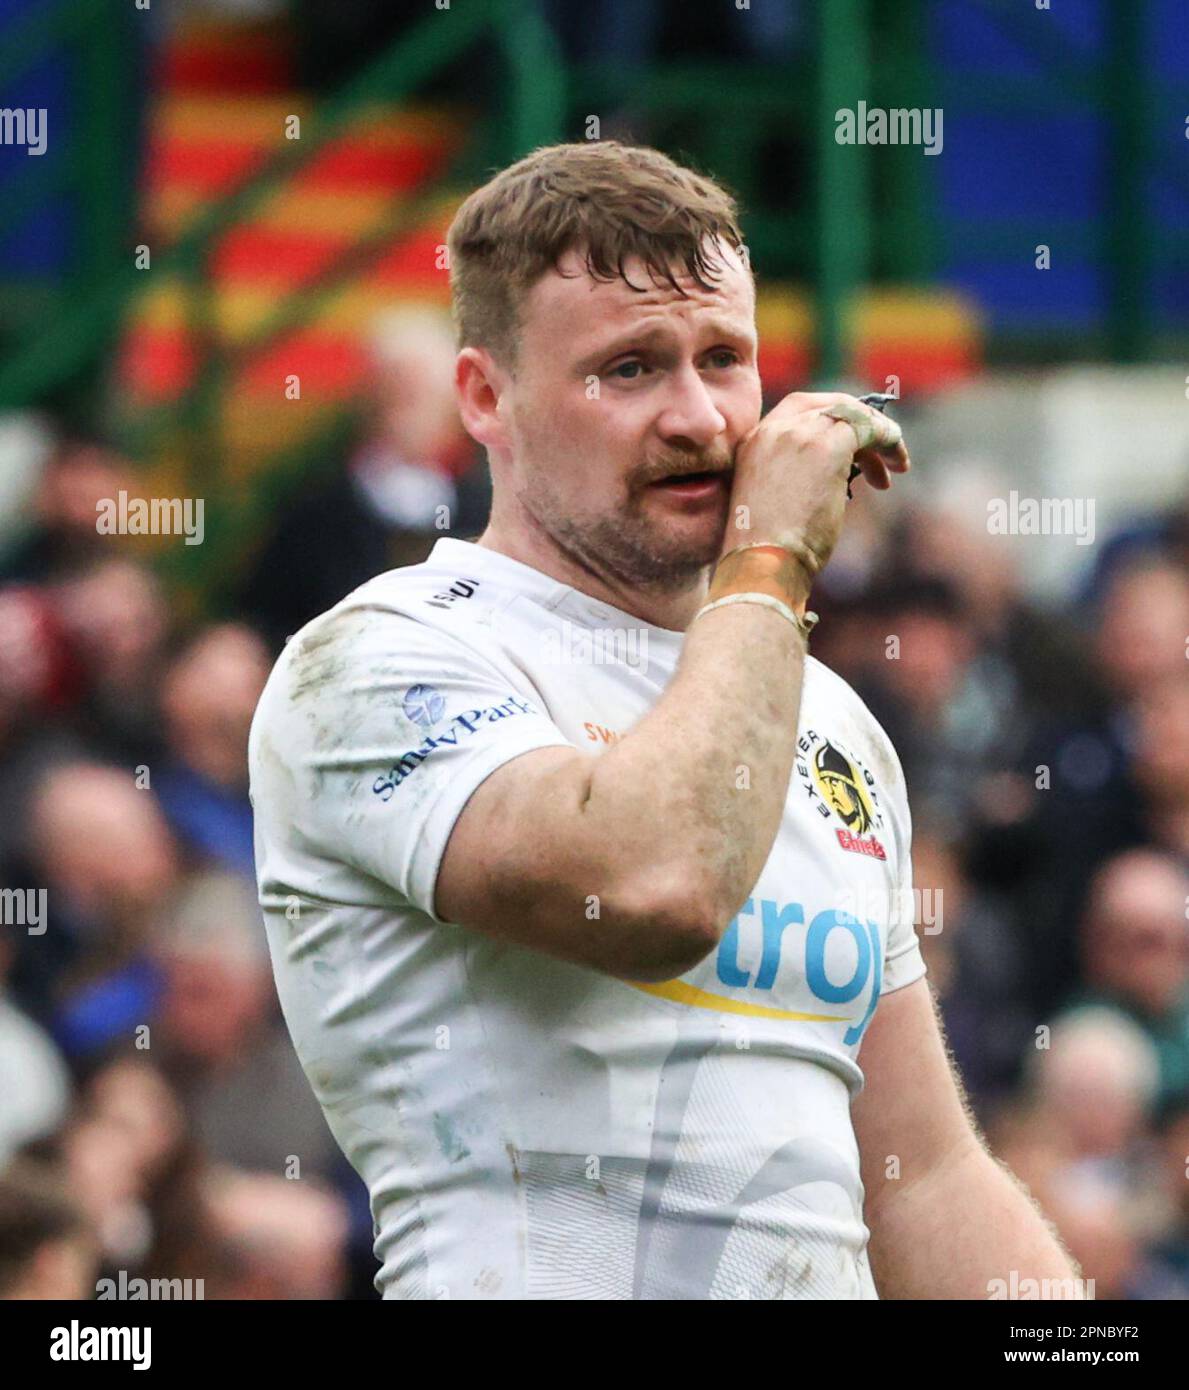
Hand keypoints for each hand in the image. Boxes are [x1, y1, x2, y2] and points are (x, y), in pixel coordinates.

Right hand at [721, 392, 909, 575]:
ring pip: (851, 414)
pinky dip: (889, 438)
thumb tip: (832, 476)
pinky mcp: (827, 446)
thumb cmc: (768, 551)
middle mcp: (773, 429)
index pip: (799, 409)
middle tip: (880, 447)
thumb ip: (794, 476)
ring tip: (895, 467)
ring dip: (879, 436)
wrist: (763, 564)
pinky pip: (868, 427)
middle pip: (827, 405)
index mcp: (752, 442)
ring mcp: (798, 433)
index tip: (852, 446)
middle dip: (859, 422)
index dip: (831, 420)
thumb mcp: (773, 501)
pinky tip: (899, 461)